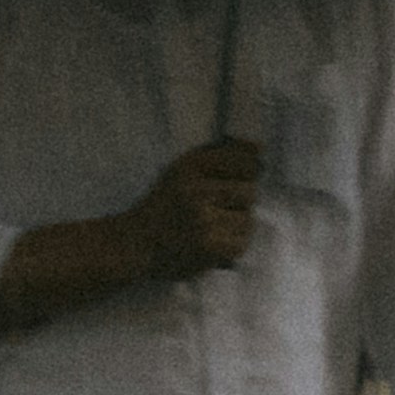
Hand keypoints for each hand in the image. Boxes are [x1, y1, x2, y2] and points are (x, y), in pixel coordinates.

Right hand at [124, 139, 262, 280]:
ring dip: (235, 225)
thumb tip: (259, 148)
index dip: (248, 171)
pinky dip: (231, 245)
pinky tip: (212, 243)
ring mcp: (203, 220)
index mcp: (190, 165)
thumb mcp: (181, 170)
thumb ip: (217, 156)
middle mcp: (196, 189)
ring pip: (248, 219)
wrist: (134, 244)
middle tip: (217, 209)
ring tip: (212, 228)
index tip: (238, 179)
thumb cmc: (164, 205)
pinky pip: (242, 242)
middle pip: (250, 191)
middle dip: (240, 201)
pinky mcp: (210, 247)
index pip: (245, 160)